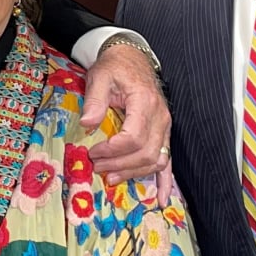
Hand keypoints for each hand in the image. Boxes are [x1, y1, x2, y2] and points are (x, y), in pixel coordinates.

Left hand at [81, 42, 170, 183]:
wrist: (131, 57)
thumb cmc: (114, 67)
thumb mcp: (100, 77)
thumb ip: (95, 100)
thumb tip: (87, 125)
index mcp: (144, 102)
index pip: (133, 137)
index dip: (113, 150)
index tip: (93, 152)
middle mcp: (160, 117)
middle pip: (145, 152)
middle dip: (120, 165)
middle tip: (96, 167)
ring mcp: (165, 126)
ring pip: (156, 159)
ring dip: (134, 173)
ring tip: (111, 177)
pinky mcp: (164, 132)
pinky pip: (168, 159)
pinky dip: (165, 180)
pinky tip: (161, 198)